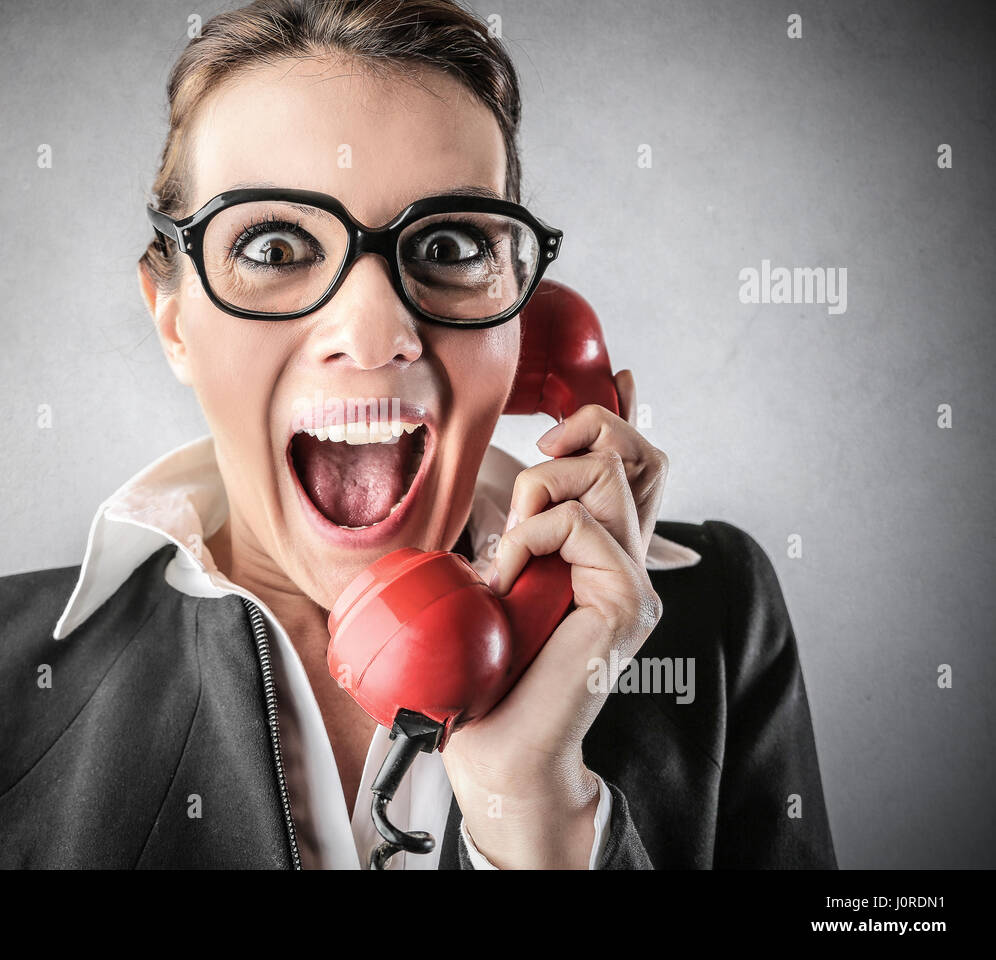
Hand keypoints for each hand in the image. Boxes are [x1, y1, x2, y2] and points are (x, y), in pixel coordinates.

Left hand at [440, 369, 668, 867]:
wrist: (494, 749)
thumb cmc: (485, 674)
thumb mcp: (494, 581)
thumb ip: (513, 538)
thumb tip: (496, 500)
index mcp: (603, 557)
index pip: (639, 469)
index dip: (630, 416)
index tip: (625, 376)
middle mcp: (630, 564)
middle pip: (640, 453)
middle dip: (581, 434)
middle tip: (530, 480)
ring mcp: (634, 583)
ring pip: (608, 474)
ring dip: (542, 492)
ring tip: (511, 548)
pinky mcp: (627, 602)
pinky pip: (581, 526)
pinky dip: (531, 538)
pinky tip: (508, 579)